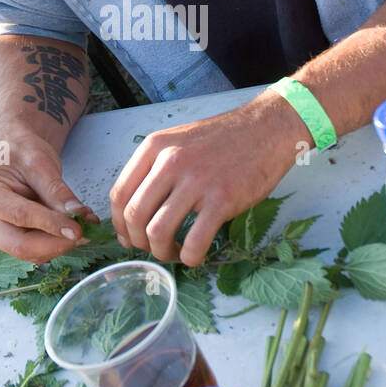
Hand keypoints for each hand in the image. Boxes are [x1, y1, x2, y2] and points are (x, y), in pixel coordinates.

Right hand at [0, 133, 99, 263]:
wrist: (12, 155)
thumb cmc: (19, 153)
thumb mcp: (40, 163)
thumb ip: (57, 191)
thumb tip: (77, 215)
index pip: (20, 216)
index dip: (51, 225)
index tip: (78, 229)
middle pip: (21, 245)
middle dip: (56, 243)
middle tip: (83, 234)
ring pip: (30, 253)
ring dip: (59, 244)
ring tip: (80, 226)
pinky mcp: (6, 242)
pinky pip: (33, 251)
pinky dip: (55, 244)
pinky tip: (69, 229)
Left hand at [109, 92, 304, 266]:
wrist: (266, 129)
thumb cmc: (223, 139)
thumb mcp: (178, 141)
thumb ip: (155, 169)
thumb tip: (135, 212)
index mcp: (154, 147)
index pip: (119, 194)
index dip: (119, 224)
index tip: (128, 237)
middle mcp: (170, 162)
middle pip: (134, 216)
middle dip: (138, 242)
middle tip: (151, 248)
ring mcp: (196, 181)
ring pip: (158, 232)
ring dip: (161, 252)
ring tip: (173, 252)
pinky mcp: (222, 199)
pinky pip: (195, 242)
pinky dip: (190, 257)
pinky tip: (194, 255)